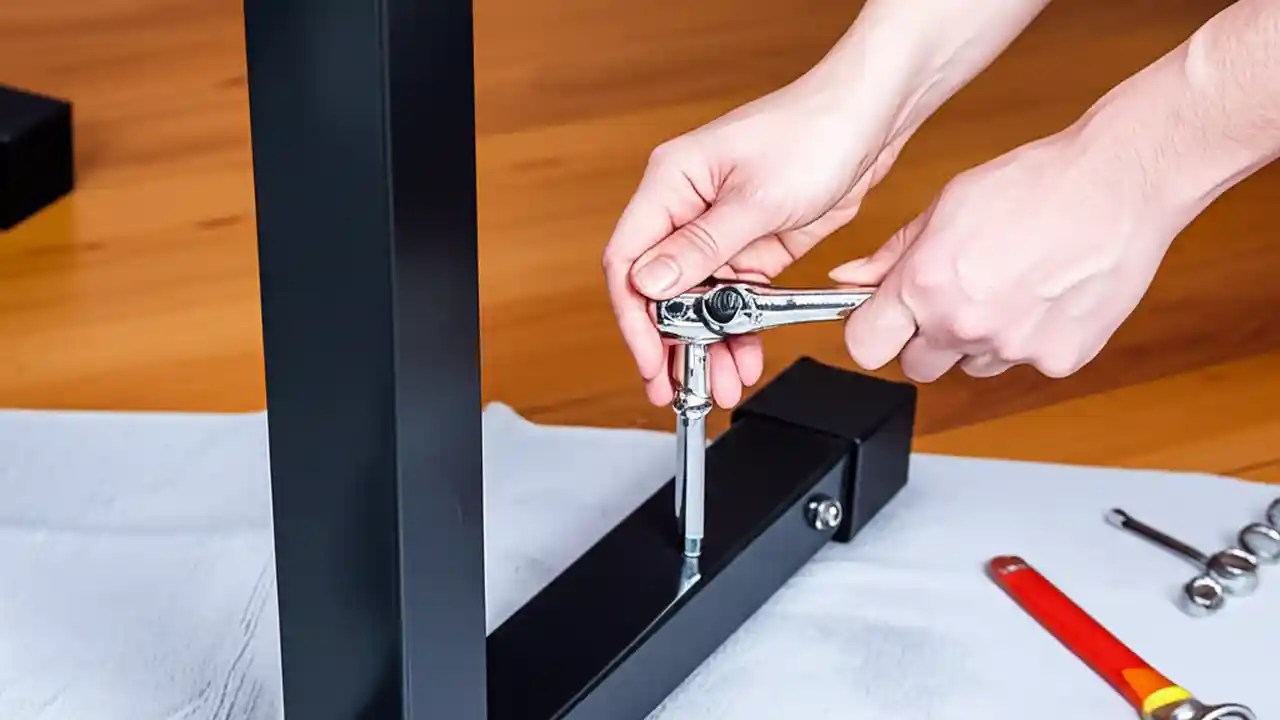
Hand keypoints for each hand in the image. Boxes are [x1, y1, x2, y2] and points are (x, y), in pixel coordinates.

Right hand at [603, 77, 904, 407]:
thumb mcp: (756, 199)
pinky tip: (744, 355)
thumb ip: (700, 246)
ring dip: (708, 344)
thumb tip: (649, 282)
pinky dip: (739, 330)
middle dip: (671, 343)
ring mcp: (719, 228)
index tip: (650, 359)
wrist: (871, 118)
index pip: (628, 260)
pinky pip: (734, 298)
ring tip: (721, 383)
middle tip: (678, 389)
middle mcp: (687, 207)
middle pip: (660, 289)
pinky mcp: (752, 244)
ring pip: (699, 302)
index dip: (633, 317)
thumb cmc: (814, 131)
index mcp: (671, 183)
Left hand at [832, 123, 1192, 380]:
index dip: (871, 332)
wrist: (1119, 185)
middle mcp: (964, 324)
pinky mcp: (1058, 360)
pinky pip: (1025, 362)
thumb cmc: (1036, 184)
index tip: (881, 320)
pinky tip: (1044, 295)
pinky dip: (1030, 338)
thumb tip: (849, 278)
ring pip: (972, 365)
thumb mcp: (945, 207)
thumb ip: (892, 254)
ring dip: (979, 339)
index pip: (864, 346)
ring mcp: (1013, 347)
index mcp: (926, 285)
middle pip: (917, 366)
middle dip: (925, 339)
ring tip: (1009, 285)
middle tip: (953, 298)